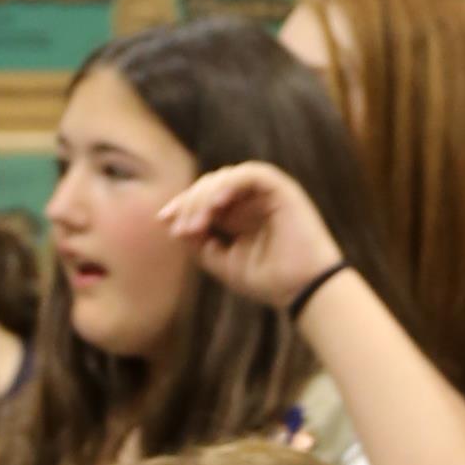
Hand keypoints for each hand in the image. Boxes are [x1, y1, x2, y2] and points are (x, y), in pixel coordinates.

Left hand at [159, 160, 345, 314]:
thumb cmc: (267, 280)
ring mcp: (265, 193)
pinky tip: (216, 204)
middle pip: (209, 185)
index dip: (182, 205)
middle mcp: (250, 200)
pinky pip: (250, 174)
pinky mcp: (281, 188)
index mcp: (237, 215)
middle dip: (189, 203)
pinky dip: (230, 184)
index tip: (163, 220)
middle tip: (180, 228)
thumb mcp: (221, 262)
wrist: (301, 290)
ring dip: (205, 197)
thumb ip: (198, 242)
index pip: (203, 199)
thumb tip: (174, 224)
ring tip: (197, 224)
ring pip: (226, 177)